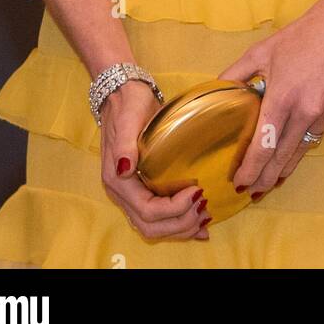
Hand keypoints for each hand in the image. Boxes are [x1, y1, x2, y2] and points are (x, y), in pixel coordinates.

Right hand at [99, 79, 210, 241]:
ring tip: (205, 219)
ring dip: (181, 228)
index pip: (147, 210)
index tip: (197, 191)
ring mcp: (131, 194)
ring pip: (154, 227)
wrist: (124, 95)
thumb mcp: (128, 118)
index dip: (173, 208)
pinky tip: (198, 226)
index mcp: (117, 180)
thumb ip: (124, 144)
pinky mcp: (142, 190)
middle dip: (180, 224)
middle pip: (150, 226)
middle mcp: (122, 193)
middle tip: (205, 208)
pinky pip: (158, 218)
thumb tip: (124, 167)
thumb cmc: (128, 105)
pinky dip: (178, 224)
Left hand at [216, 0, 323, 197]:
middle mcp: (306, 112)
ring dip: (285, 166)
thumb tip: (216, 89)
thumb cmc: (302, 36)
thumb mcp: (262, 50)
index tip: (240, 183)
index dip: (251, 168)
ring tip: (272, 179)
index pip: (263, 144)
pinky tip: (297, 135)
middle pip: (283, 157)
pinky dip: (306, 137)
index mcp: (283, 97)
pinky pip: (318, 132)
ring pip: (302, 149)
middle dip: (266, 178)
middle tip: (253, 191)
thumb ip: (236, 73)